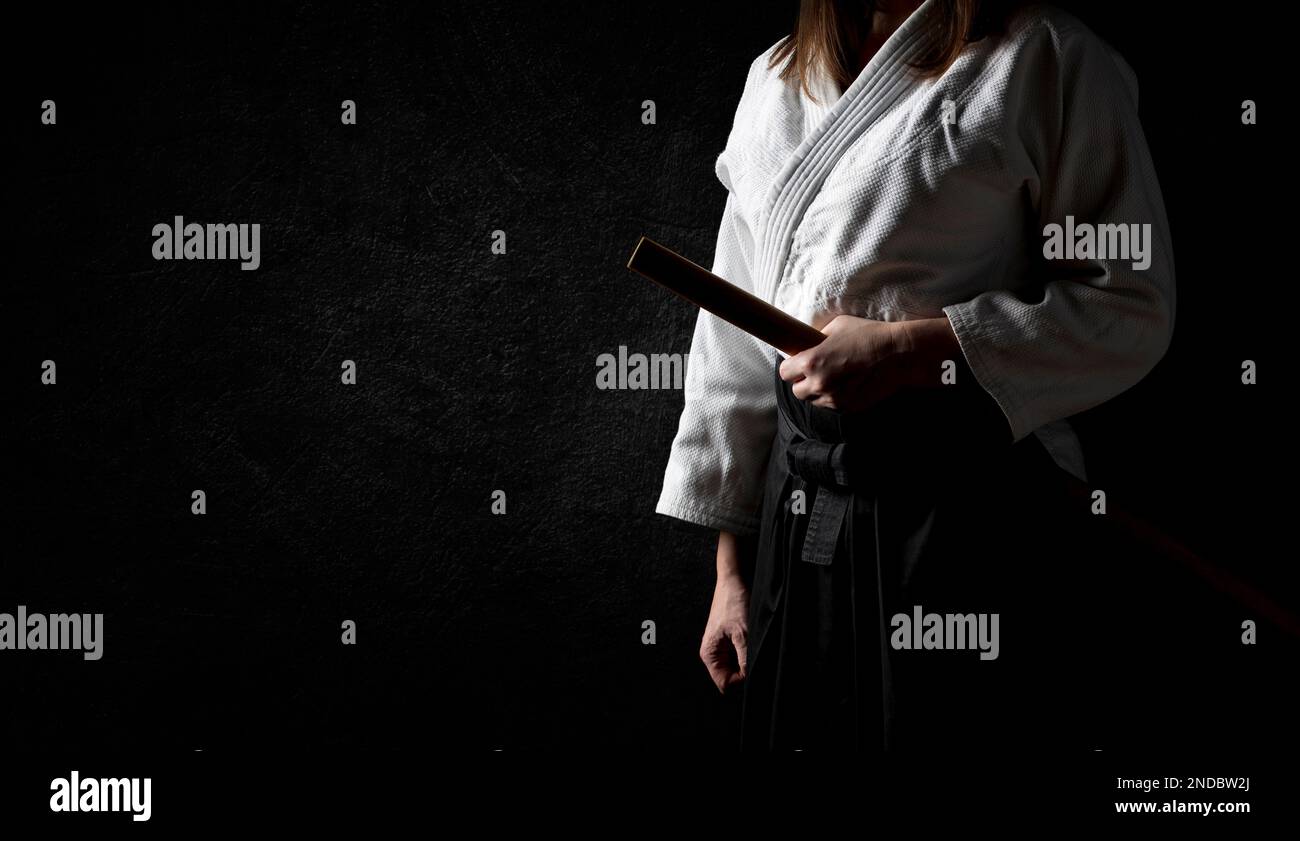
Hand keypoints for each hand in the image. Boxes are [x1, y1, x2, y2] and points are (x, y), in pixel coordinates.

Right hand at [700, 532, 749, 693]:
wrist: (734, 580)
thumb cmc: (734, 602)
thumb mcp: (744, 633)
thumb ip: (746, 660)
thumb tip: (751, 679)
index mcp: (709, 654)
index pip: (725, 684)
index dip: (741, 681)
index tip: (754, 668)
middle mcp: (713, 653)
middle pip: (731, 677)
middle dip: (746, 671)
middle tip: (757, 656)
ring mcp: (722, 647)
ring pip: (738, 667)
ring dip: (749, 661)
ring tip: (755, 645)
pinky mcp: (731, 641)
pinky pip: (742, 656)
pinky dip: (750, 653)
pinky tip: (754, 641)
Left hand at [778, 314, 959, 411]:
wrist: (899, 354)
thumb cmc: (869, 335)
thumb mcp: (838, 326)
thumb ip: (817, 338)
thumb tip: (806, 342)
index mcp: (811, 362)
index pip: (785, 373)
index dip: (791, 367)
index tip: (798, 363)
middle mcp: (819, 384)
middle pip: (797, 391)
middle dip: (803, 381)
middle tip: (815, 371)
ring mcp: (834, 399)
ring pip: (814, 401)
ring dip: (818, 391)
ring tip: (834, 377)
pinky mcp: (849, 408)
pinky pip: (832, 405)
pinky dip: (835, 397)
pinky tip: (848, 383)